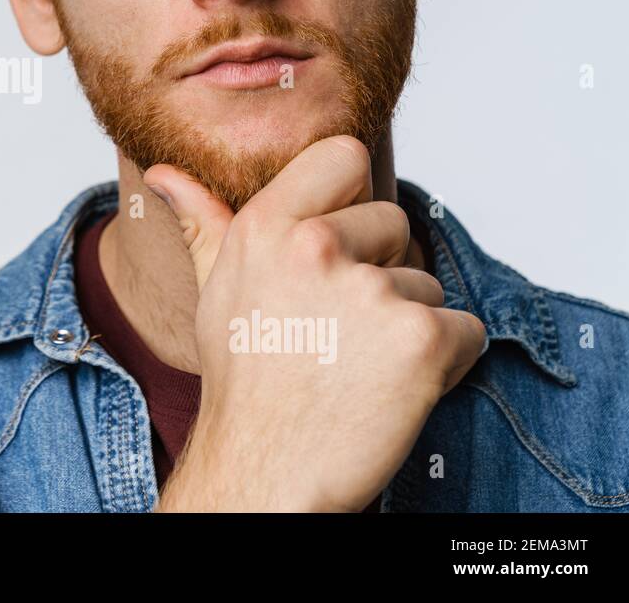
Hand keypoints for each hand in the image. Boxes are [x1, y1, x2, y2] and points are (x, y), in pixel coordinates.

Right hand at [146, 135, 486, 511]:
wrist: (264, 472)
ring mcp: (370, 291)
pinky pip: (464, 331)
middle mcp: (314, 246)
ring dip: (406, 326)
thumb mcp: (215, 290)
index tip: (334, 246)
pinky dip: (442, 364)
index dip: (349, 199)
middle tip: (334, 331)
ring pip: (426, 284)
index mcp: (265, 226)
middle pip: (394, 224)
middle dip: (379, 274)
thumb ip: (203, 222)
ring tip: (356, 367)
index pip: (344, 157)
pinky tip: (390, 390)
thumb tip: (164, 173)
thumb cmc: (244, 380)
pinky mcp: (419, 339)